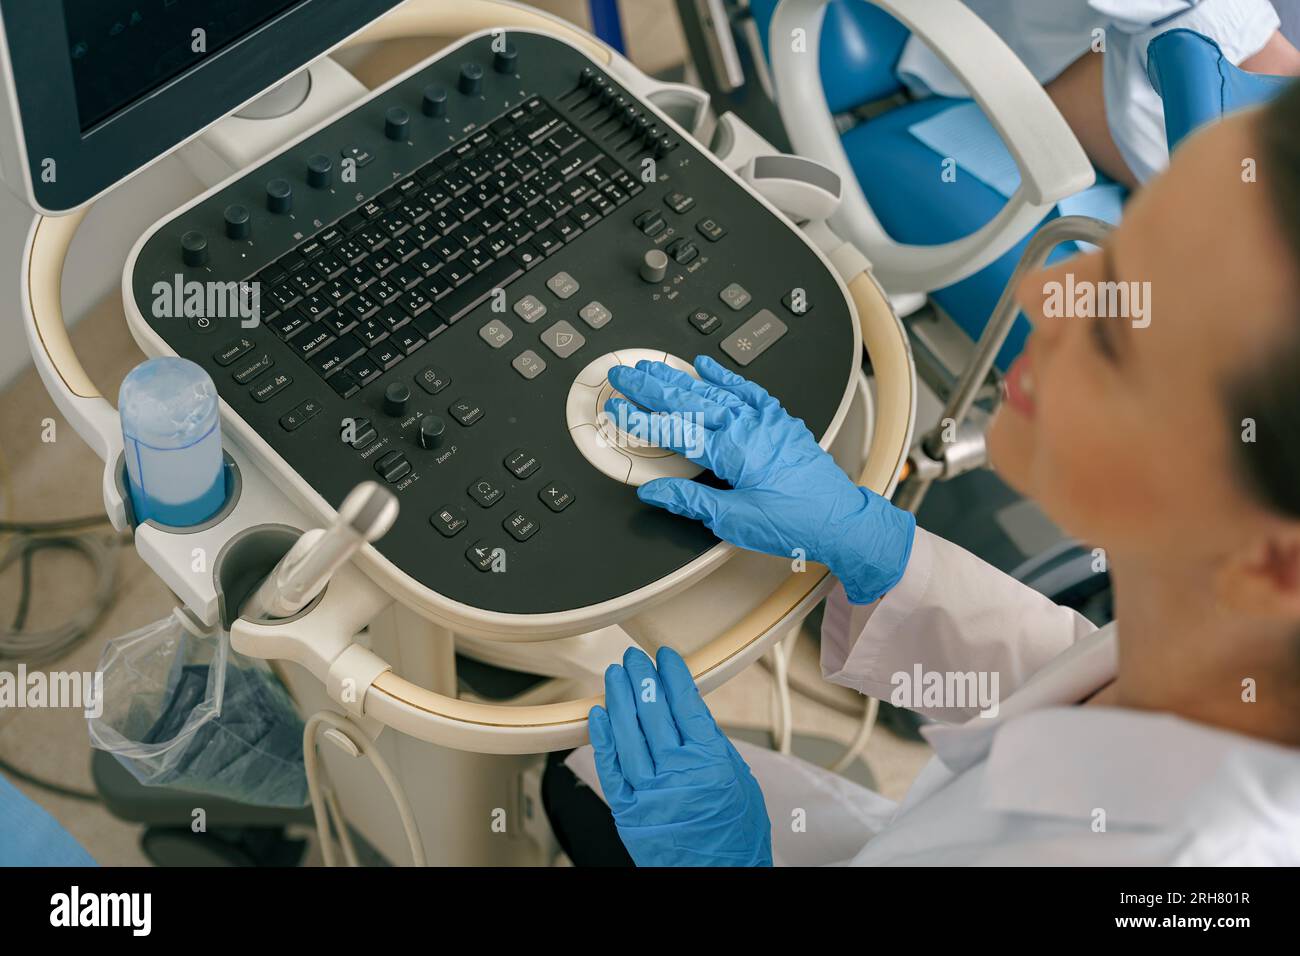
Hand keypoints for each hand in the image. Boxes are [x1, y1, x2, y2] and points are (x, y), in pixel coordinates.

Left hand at [588, 646, 771, 866]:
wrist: (722, 877)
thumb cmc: (736, 834)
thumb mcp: (739, 780)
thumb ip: (713, 744)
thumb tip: (690, 711)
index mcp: (711, 760)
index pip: (686, 703)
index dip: (673, 675)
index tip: (664, 657)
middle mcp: (679, 772)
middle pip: (654, 711)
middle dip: (642, 678)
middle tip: (633, 658)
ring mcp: (650, 791)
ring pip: (628, 733)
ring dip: (619, 698)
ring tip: (615, 675)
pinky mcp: (629, 810)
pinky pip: (610, 768)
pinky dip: (602, 738)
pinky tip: (598, 714)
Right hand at [605, 355, 914, 603]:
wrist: (839, 519)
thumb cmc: (795, 521)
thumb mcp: (733, 520)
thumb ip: (690, 500)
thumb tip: (656, 492)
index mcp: (732, 450)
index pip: (674, 430)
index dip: (641, 418)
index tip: (618, 408)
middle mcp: (747, 427)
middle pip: (688, 400)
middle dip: (651, 385)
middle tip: (623, 373)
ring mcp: (764, 419)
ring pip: (713, 390)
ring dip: (679, 376)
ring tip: (653, 365)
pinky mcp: (778, 420)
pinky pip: (747, 389)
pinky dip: (725, 375)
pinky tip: (706, 364)